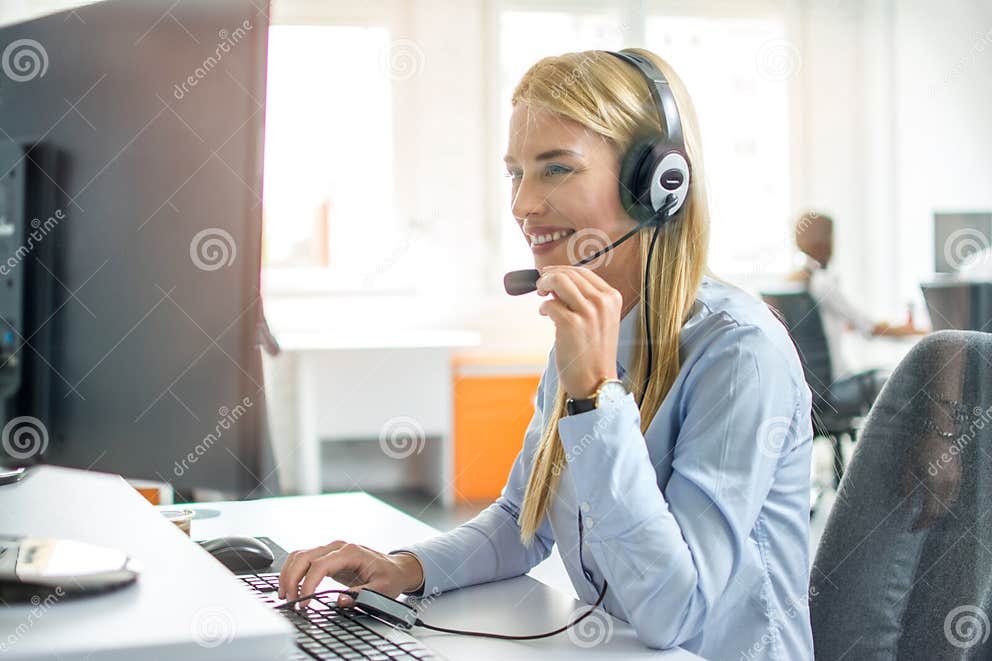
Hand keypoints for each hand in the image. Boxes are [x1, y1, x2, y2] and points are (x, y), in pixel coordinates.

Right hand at [278, 541, 423, 608]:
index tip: (304, 601)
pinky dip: (292, 571)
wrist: (395, 568)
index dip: (308, 583)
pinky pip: (303, 559)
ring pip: (300, 556)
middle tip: (289, 600)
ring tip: (285, 595)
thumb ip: (362, 595)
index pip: (320, 564)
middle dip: (292, 578)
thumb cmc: (389, 576)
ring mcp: (331, 550)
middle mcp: (338, 547)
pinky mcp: (326, 557)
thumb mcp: (382, 589)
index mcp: (351, 552)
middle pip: (305, 557)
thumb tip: (340, 601)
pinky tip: (290, 586)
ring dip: (288, 574)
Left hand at [535, 265, 621, 398]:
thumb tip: (558, 282)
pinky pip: (549, 304)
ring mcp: (588, 312)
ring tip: (540, 295)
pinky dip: (543, 307)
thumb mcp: (601, 320)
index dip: (562, 269)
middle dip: (549, 276)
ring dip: (543, 285)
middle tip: (541, 286)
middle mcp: (602, 302)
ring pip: (558, 281)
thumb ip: (586, 299)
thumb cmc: (594, 352)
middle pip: (568, 273)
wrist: (596, 381)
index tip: (550, 274)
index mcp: (612, 298)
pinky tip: (545, 315)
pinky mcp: (571, 324)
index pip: (583, 272)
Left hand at [900, 435, 961, 530]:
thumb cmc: (919, 446)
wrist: (940, 431)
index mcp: (934, 483)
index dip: (920, 523)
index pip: (929, 512)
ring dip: (936, 514)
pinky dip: (943, 505)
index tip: (911, 528)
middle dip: (928, 521)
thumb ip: (906, 486)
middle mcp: (948, 485)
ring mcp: (956, 481)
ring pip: (948, 506)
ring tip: (923, 517)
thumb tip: (905, 505)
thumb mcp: (907, 465)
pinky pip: (952, 498)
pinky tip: (934, 504)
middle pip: (940, 512)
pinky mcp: (959, 477)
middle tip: (916, 525)